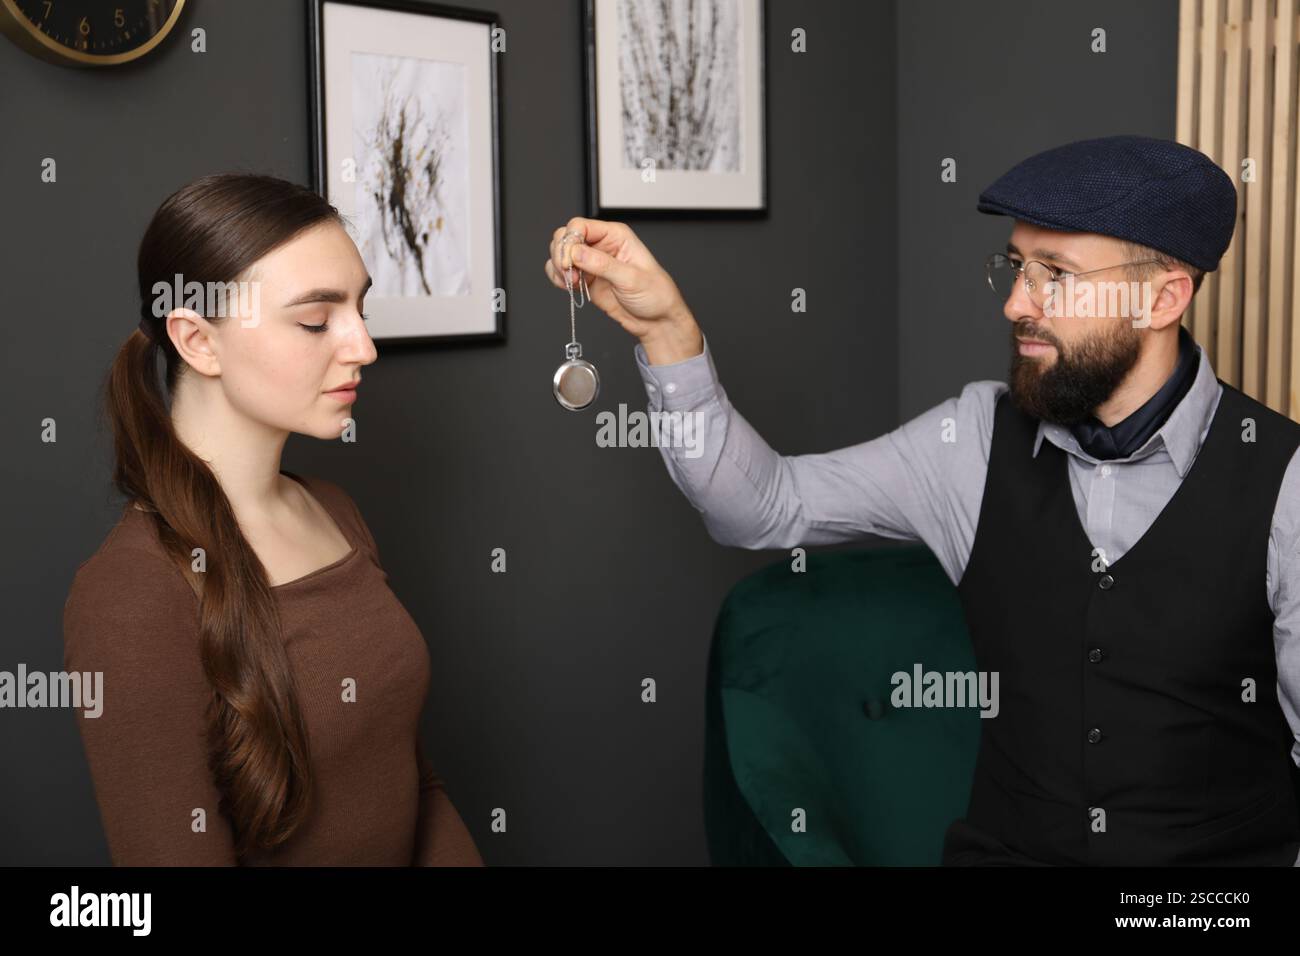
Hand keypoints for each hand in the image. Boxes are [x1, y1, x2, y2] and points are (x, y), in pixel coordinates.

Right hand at [544, 217, 702, 364]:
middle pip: (565, 237)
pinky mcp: (586, 279)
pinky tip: (569, 287)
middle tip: (569, 274)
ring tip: (572, 283)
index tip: (569, 262)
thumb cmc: (655, 294)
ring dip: (559, 268)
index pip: (580, 226)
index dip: (569, 241)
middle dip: (561, 255)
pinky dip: (558, 279)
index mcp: (616, 236)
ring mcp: (591, 263)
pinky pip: (562, 273)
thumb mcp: (631, 278)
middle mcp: (601, 245)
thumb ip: (602, 264)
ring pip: (560, 254)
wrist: (657, 321)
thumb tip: (576, 252)